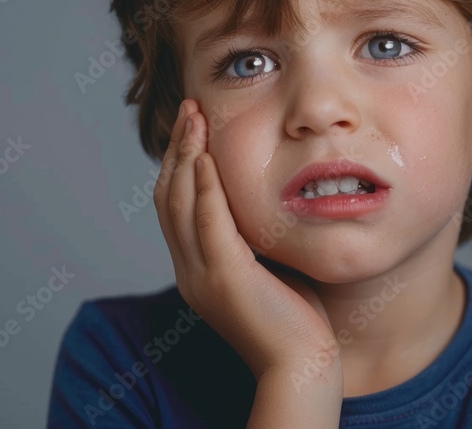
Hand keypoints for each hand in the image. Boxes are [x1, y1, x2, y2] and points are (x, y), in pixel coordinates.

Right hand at [153, 99, 339, 380]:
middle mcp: (190, 271)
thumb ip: (260, 237)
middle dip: (178, 148)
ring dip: (185, 155)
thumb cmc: (298, 319)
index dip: (181, 162)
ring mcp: (202, 276)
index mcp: (198, 269)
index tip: (194, 125)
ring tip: (194, 117)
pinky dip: (203, 188)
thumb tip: (272, 201)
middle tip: (189, 108)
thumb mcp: (271, 267)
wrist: (302, 364)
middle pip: (170, 197)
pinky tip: (204, 158)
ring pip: (180, 204)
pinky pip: (207, 224)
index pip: (177, 206)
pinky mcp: (225, 279)